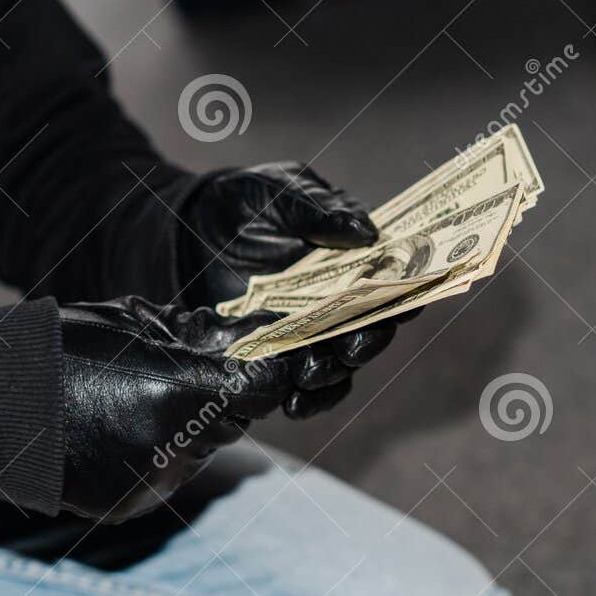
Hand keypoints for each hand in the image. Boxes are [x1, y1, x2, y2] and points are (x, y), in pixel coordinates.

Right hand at [59, 297, 292, 522]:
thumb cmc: (57, 348)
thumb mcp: (132, 323)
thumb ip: (193, 335)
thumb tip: (240, 338)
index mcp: (186, 394)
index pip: (263, 387)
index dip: (263, 369)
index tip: (256, 358)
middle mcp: (178, 449)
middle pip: (233, 422)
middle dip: (218, 398)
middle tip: (180, 374)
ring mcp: (153, 483)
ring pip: (199, 453)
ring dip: (185, 430)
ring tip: (131, 403)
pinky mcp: (128, 506)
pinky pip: (161, 477)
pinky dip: (150, 456)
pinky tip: (110, 432)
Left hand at [174, 162, 408, 419]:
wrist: (191, 228)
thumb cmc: (245, 200)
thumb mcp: (279, 190)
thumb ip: (316, 208)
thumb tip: (365, 232)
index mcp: (357, 254)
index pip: (395, 276)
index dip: (405, 290)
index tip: (401, 304)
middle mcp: (343, 297)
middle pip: (371, 327)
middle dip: (366, 340)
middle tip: (350, 347)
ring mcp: (312, 328)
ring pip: (340, 362)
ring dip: (333, 374)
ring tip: (310, 376)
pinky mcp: (280, 351)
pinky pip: (302, 383)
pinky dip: (305, 399)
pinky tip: (292, 405)